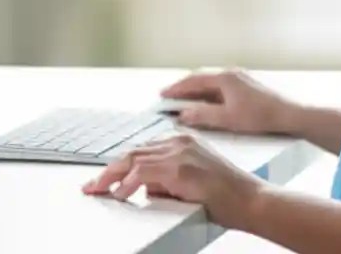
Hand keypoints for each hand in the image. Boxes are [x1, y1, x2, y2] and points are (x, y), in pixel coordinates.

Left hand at [81, 133, 265, 230]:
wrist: (250, 199)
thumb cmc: (226, 195)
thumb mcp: (190, 181)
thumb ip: (166, 179)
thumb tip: (142, 188)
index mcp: (183, 141)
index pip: (142, 150)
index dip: (119, 165)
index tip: (103, 179)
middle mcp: (179, 141)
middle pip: (133, 152)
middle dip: (108, 170)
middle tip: (91, 185)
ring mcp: (179, 152)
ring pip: (133, 160)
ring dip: (111, 177)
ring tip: (97, 190)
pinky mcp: (180, 168)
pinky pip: (143, 174)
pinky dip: (127, 185)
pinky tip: (120, 194)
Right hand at [160, 68, 295, 134]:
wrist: (290, 115)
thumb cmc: (260, 116)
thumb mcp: (227, 119)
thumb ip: (202, 116)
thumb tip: (182, 115)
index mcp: (224, 78)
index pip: (193, 80)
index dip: (176, 88)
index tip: (162, 95)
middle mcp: (231, 73)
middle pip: (201, 79)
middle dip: (184, 89)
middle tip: (170, 98)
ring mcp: (240, 78)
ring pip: (212, 83)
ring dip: (197, 92)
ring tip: (185, 103)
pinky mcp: (248, 86)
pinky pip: (222, 88)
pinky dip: (209, 95)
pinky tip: (208, 105)